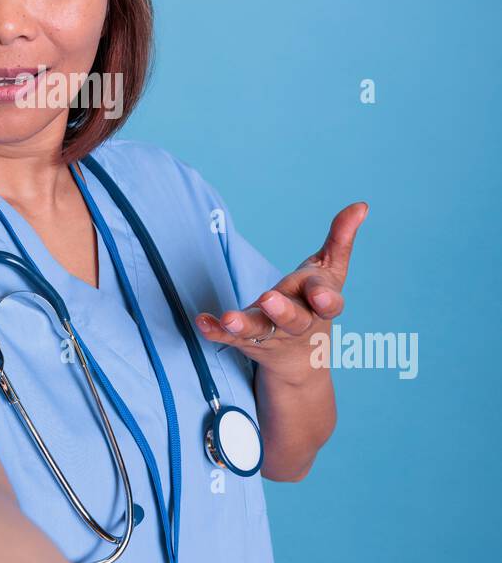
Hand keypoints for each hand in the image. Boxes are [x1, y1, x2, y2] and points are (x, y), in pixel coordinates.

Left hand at [195, 202, 368, 381]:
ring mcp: (271, 334)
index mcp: (319, 303)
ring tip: (229, 318)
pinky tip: (202, 321)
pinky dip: (215, 331)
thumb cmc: (315, 300)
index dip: (326, 300)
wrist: (301, 356)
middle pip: (293, 320)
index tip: (322, 298)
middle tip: (268, 299)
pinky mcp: (246, 340)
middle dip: (282, 311)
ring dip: (244, 324)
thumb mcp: (331, 270)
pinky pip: (229, 337)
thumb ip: (341, 239)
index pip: (328, 302)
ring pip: (259, 331)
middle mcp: (297, 322)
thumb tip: (361, 205)